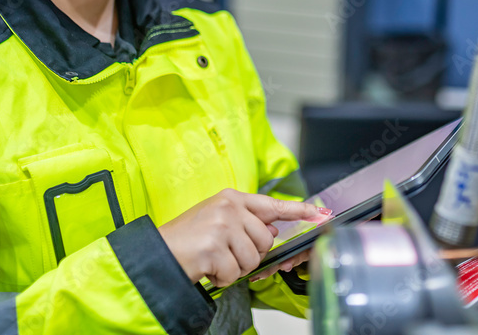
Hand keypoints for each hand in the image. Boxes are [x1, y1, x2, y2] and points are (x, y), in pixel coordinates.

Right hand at [157, 188, 327, 286]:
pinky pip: (235, 273)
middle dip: (249, 255)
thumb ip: (245, 221)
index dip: (298, 211)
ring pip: (252, 259)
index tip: (320, 213)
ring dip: (234, 268)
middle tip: (224, 253)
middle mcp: (228, 207)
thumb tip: (273, 229)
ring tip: (213, 259)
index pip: (272, 205)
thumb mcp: (216, 220)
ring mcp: (221, 226)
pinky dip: (222, 278)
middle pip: (265, 240)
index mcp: (231, 198)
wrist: (156, 253)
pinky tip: (207, 268)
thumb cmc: (185, 239)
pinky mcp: (214, 247)